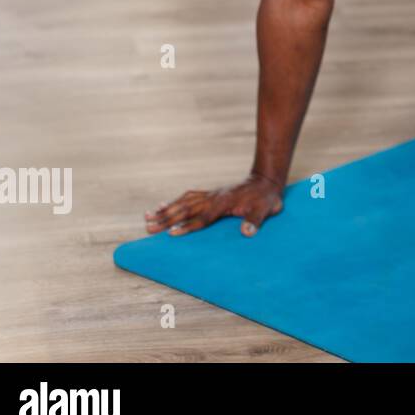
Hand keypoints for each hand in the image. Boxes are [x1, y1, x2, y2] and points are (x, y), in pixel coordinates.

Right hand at [144, 174, 284, 237]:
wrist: (266, 180)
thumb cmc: (267, 198)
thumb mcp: (267, 209)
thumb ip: (256, 221)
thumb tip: (247, 233)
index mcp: (224, 203)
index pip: (203, 217)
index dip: (188, 226)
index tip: (172, 233)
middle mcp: (214, 197)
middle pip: (186, 209)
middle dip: (167, 219)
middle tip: (148, 228)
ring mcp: (211, 194)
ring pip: (183, 202)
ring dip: (165, 210)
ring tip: (146, 217)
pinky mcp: (210, 194)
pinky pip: (188, 197)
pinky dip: (174, 201)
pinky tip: (162, 206)